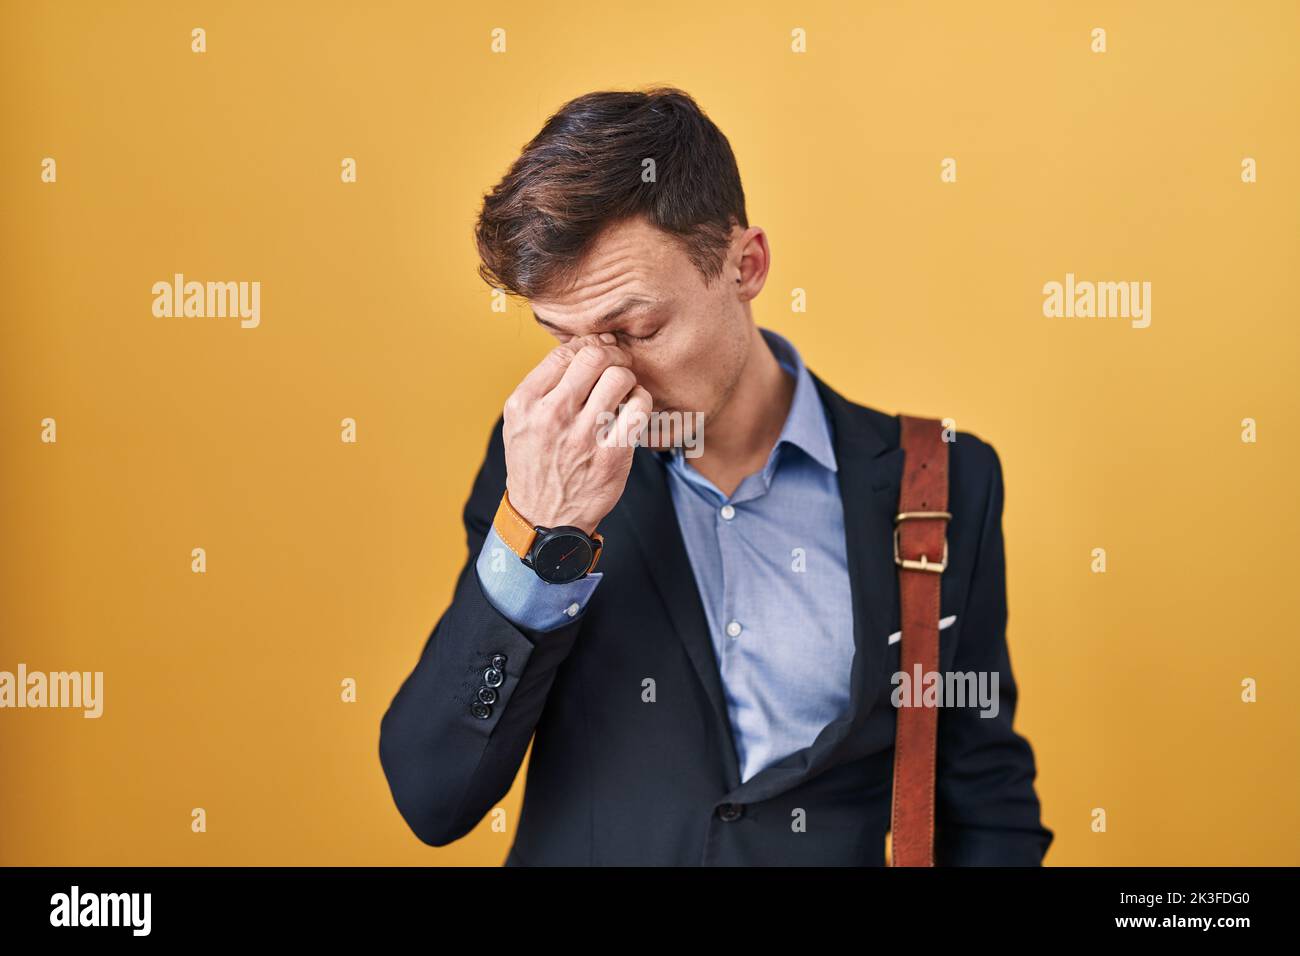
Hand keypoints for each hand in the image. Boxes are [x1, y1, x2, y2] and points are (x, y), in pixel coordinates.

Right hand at [502, 333, 652, 535]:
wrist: (543, 519)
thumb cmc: (535, 464)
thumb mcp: (520, 422)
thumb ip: (543, 386)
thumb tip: (583, 347)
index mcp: (525, 403)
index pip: (564, 352)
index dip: (587, 347)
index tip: (597, 355)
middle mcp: (551, 416)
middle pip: (595, 358)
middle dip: (611, 356)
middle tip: (616, 366)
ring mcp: (582, 437)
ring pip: (620, 378)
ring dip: (627, 380)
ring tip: (623, 393)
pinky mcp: (611, 456)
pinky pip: (639, 408)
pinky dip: (641, 402)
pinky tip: (633, 411)